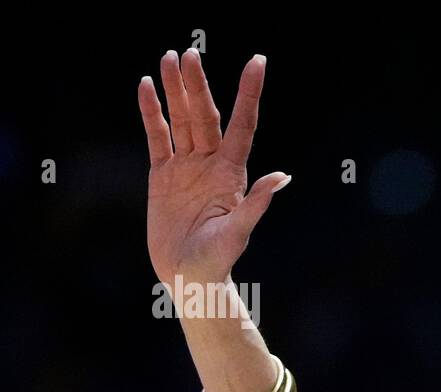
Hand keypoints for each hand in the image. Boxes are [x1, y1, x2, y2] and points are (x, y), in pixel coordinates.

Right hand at [138, 49, 289, 292]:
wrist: (190, 277)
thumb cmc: (218, 260)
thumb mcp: (238, 232)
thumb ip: (257, 203)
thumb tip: (283, 178)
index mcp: (232, 173)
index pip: (242, 124)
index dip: (249, 93)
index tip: (257, 63)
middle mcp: (211, 164)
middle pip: (205, 115)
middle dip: (198, 84)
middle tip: (189, 53)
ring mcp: (186, 167)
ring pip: (181, 119)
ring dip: (175, 90)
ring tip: (169, 58)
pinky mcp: (162, 175)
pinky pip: (157, 136)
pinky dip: (152, 112)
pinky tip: (146, 88)